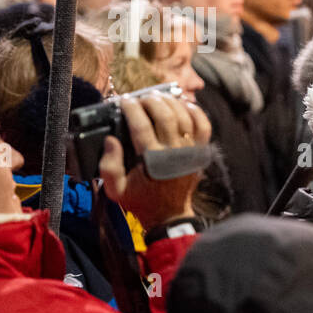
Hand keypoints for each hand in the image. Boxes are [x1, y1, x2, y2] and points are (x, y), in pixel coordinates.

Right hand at [99, 92, 211, 229]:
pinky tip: (183, 105)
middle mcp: (174, 152)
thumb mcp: (115, 189)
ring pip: (185, 116)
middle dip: (151, 101)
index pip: (141, 124)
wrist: (169, 215)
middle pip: (165, 115)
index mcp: (151, 159)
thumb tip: (111, 140)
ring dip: (171, 102)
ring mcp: (190, 151)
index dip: (131, 108)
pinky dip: (196, 111)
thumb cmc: (141, 201)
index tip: (124, 101)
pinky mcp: (200, 152)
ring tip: (158, 97)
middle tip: (140, 98)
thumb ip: (109, 166)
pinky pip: (203, 126)